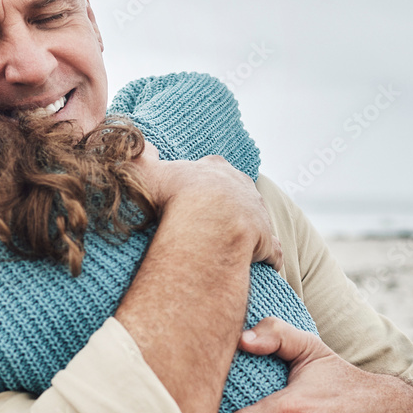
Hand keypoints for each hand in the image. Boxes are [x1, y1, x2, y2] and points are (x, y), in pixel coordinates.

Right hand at [131, 143, 281, 267]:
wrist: (207, 222)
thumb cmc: (175, 196)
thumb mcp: (148, 172)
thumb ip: (142, 158)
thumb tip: (140, 145)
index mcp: (215, 168)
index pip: (213, 168)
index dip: (204, 181)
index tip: (195, 192)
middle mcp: (241, 186)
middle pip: (238, 191)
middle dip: (229, 204)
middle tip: (214, 222)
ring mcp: (256, 211)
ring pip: (256, 217)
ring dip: (249, 229)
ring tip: (233, 245)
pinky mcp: (267, 239)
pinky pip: (272, 250)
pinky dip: (269, 258)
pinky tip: (262, 268)